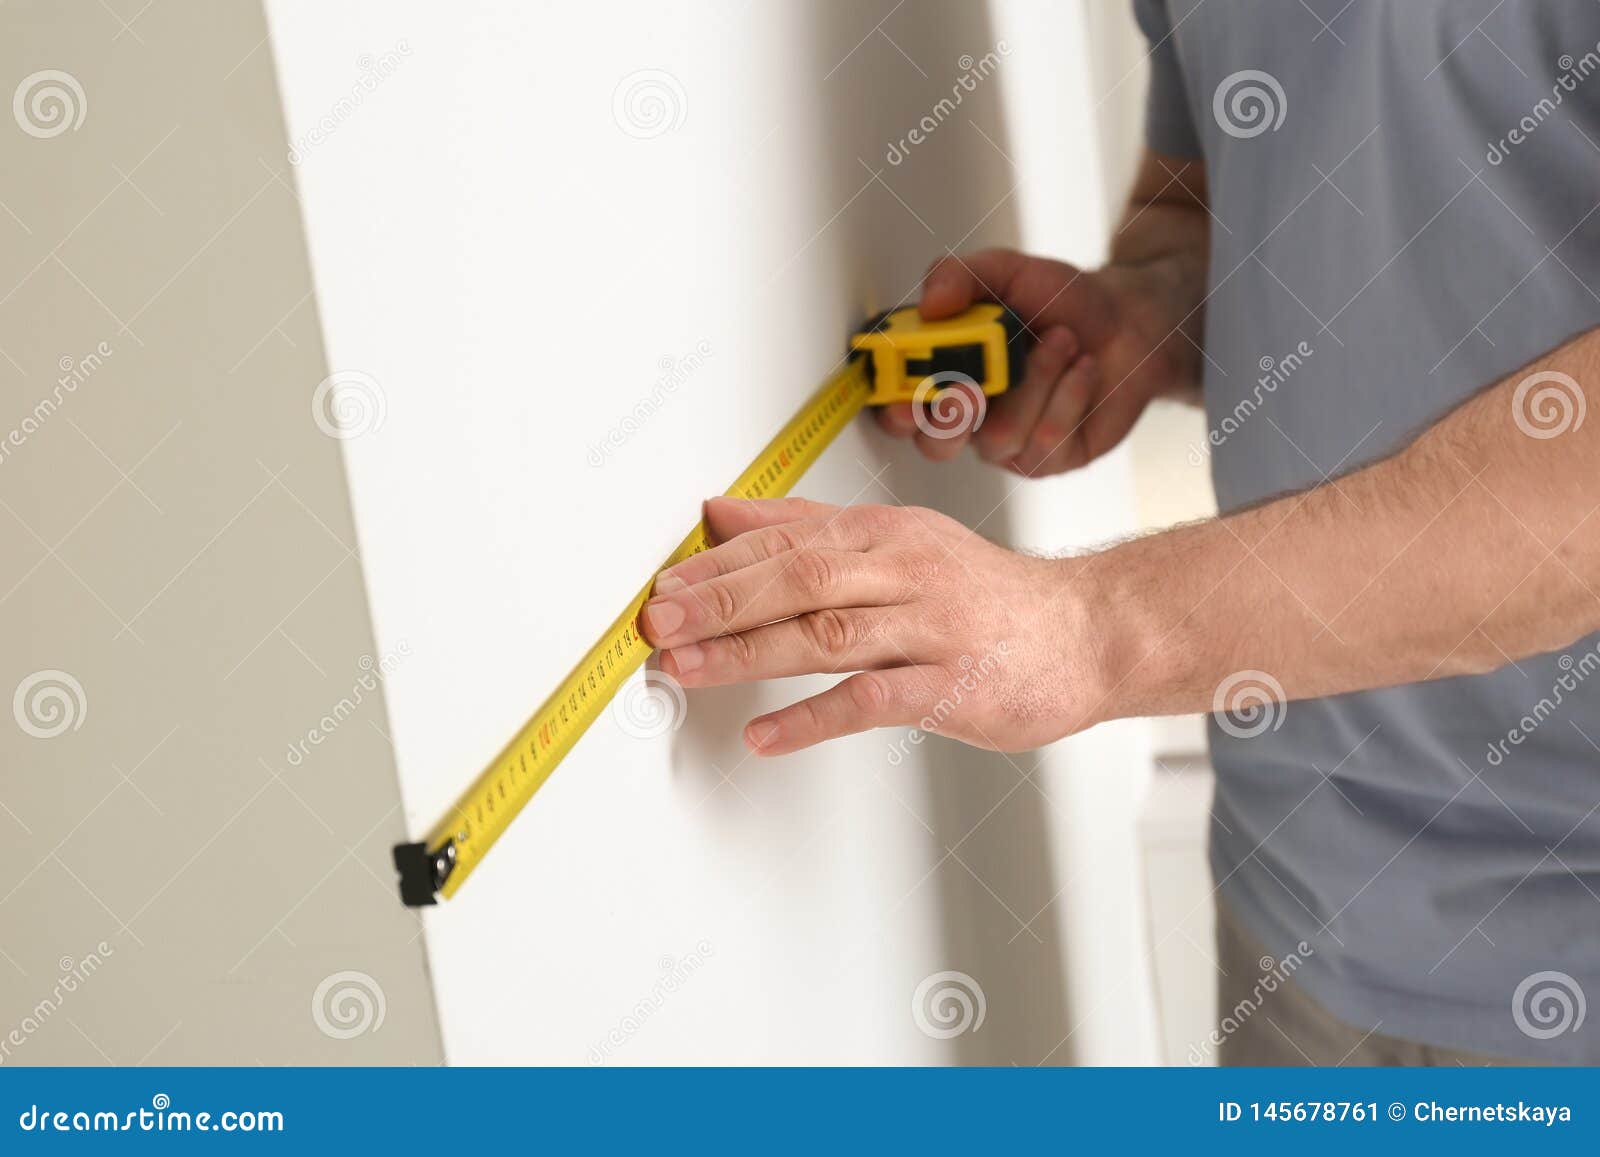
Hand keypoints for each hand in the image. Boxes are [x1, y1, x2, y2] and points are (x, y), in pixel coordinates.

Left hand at [638, 496, 1102, 755]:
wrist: (1086, 632)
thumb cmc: (984, 593)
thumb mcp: (896, 540)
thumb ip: (805, 526)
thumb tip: (724, 514)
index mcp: (885, 534)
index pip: (787, 541)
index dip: (718, 564)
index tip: (665, 586)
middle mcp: (904, 572)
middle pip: (800, 578)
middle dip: (720, 600)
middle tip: (660, 622)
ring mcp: (930, 629)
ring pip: (828, 633)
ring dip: (748, 652)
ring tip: (688, 669)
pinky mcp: (951, 686)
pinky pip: (874, 700)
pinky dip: (813, 718)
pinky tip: (765, 734)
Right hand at [877, 247, 1199, 475]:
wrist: (1130, 321)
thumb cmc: (1060, 301)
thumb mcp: (1007, 272)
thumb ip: (960, 276)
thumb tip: (929, 303)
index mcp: (942, 374)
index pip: (899, 406)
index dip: (893, 408)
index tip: (901, 397)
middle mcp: (968, 417)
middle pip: (935, 445)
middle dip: (948, 419)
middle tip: (968, 389)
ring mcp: (1008, 444)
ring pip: (999, 437)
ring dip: (1033, 382)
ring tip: (1062, 341)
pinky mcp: (1049, 459)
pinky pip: (1046, 440)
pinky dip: (1067, 394)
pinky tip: (1082, 369)